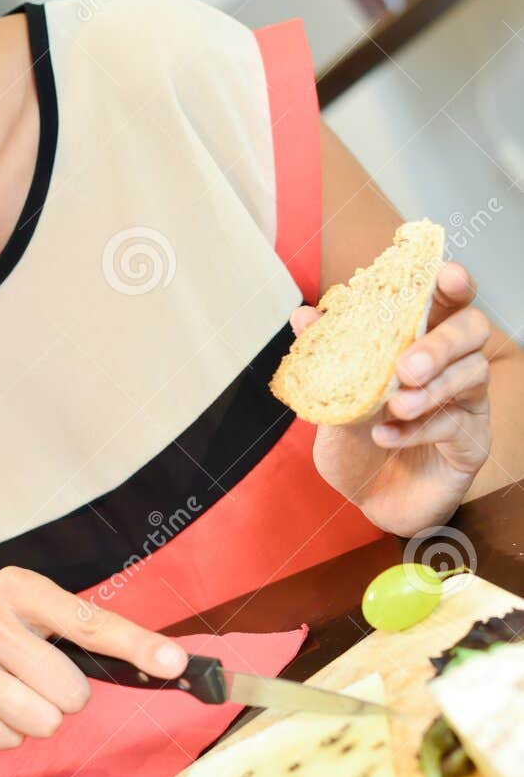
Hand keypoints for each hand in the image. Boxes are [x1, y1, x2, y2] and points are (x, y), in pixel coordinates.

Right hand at [0, 565, 187, 749]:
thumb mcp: (28, 623)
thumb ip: (87, 636)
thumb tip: (163, 660)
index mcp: (16, 588)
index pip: (90, 622)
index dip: (136, 645)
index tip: (174, 661)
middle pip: (71, 690)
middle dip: (59, 699)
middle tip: (26, 683)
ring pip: (41, 720)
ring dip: (30, 721)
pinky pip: (5, 738)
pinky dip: (0, 735)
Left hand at [292, 260, 491, 536]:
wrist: (367, 500)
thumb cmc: (357, 441)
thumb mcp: (332, 397)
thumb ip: (325, 356)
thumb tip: (304, 315)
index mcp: (421, 341)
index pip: (446, 299)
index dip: (451, 282)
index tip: (446, 275)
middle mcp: (453, 364)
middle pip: (473, 329)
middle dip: (441, 342)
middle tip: (405, 366)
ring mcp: (468, 402)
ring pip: (472, 374)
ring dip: (430, 389)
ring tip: (393, 406)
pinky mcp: (473, 442)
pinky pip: (456, 424)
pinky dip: (419, 428)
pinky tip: (385, 436)